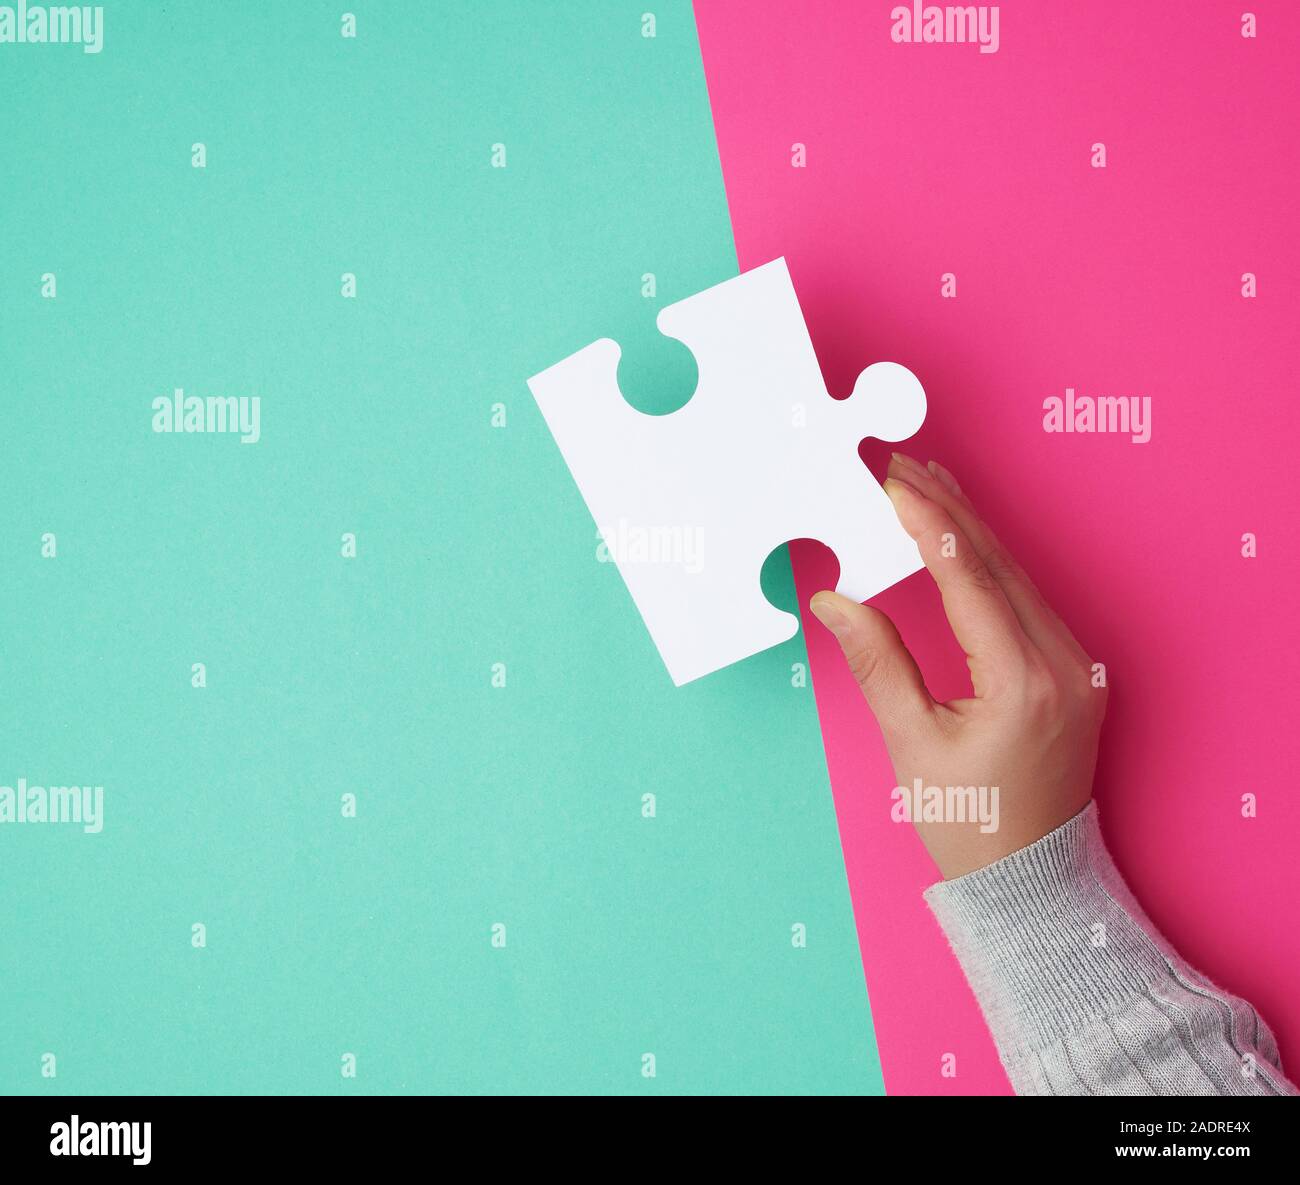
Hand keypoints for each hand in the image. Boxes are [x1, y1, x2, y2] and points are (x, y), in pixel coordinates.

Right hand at [809, 454, 1106, 879]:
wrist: (1031, 876)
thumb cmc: (969, 821)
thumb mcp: (912, 743)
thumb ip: (878, 662)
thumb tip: (835, 598)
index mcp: (1024, 681)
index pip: (968, 577)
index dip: (926, 523)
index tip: (890, 481)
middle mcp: (1063, 663)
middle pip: (997, 562)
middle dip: (947, 508)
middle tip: (899, 463)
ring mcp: (1075, 664)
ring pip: (1015, 573)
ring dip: (968, 527)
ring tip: (924, 483)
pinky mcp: (1071, 669)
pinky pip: (1026, 598)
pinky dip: (988, 562)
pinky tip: (962, 537)